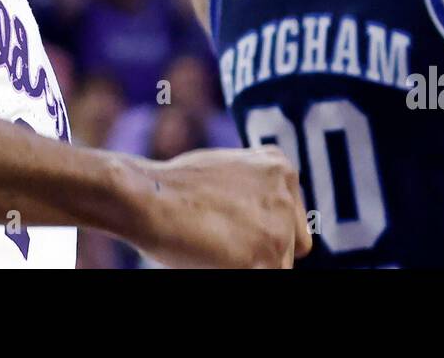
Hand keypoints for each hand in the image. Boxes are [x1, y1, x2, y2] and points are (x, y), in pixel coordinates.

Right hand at [124, 146, 310, 267]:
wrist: (149, 198)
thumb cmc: (174, 186)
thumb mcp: (228, 169)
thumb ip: (256, 189)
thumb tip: (264, 217)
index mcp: (280, 167)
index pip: (293, 216)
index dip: (267, 230)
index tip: (244, 231)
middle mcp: (286, 195)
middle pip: (292, 244)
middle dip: (267, 249)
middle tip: (229, 242)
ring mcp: (278, 228)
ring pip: (279, 266)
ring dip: (251, 264)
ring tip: (217, 247)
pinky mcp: (265, 259)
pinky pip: (263, 277)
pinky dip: (237, 272)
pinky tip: (214, 257)